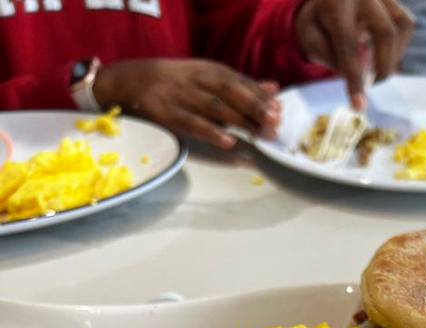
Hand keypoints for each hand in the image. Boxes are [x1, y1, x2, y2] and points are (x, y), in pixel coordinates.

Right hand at [93, 58, 280, 148]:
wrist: (129, 79)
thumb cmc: (176, 82)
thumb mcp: (208, 77)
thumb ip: (241, 85)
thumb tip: (274, 88)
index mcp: (210, 70)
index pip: (240, 82)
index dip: (260, 96)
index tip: (280, 110)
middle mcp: (198, 80)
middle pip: (231, 92)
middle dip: (254, 107)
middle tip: (274, 123)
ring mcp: (182, 96)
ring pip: (215, 107)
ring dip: (240, 121)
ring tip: (260, 134)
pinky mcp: (168, 113)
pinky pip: (192, 123)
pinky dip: (210, 132)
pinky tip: (228, 141)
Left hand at [296, 0, 414, 109]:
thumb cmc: (317, 21)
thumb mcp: (309, 36)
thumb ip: (324, 53)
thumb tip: (351, 72)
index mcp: (336, 1)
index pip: (347, 45)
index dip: (354, 79)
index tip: (359, 107)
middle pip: (385, 33)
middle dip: (381, 68)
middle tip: (371, 86)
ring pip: (401, 27)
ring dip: (392, 57)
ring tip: (375, 70)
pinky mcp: (393, 0)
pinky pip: (406, 24)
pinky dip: (399, 46)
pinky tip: (385, 55)